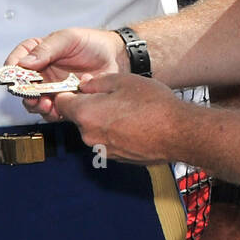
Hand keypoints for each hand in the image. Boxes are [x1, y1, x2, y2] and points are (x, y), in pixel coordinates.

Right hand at [4, 28, 126, 120]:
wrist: (116, 58)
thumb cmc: (92, 42)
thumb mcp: (68, 38)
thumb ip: (46, 49)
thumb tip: (25, 63)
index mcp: (39, 53)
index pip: (17, 60)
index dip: (11, 68)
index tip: (10, 75)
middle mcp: (42, 72)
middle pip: (22, 86)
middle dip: (23, 92)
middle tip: (31, 95)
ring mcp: (52, 88)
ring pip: (34, 101)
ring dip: (35, 105)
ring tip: (45, 104)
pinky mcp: (64, 101)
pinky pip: (51, 111)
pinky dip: (51, 113)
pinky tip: (57, 109)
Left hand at [52, 72, 186, 163]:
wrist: (179, 134)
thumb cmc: (153, 105)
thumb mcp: (123, 80)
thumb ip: (97, 81)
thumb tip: (84, 84)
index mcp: (86, 114)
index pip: (61, 102)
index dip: (69, 92)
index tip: (81, 87)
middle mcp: (89, 136)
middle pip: (78, 117)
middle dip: (89, 105)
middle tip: (112, 95)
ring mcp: (102, 150)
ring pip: (94, 129)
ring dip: (104, 119)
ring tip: (128, 109)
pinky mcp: (117, 158)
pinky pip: (108, 140)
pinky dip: (115, 132)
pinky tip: (135, 123)